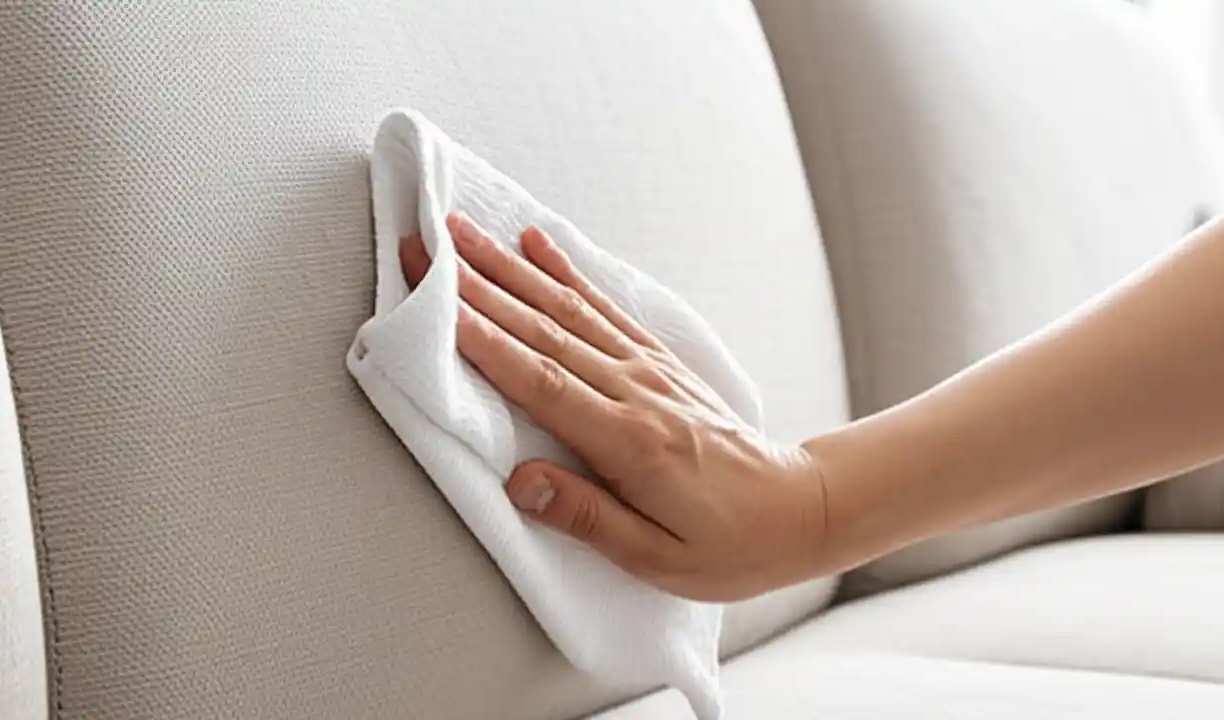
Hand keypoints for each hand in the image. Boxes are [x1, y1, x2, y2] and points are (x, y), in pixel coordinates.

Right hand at [398, 214, 830, 600]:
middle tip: (426, 246)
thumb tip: (518, 484)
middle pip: (543, 330)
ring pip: (568, 308)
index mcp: (629, 441)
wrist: (798, 508)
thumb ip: (588, 518)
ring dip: (509, 268)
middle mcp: (637, 391)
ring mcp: (649, 369)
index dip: (484, 341)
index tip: (436, 302)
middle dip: (477, 287)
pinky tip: (539, 244)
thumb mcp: (658, 557)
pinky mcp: (659, 362)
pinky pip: (606, 308)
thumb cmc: (728, 545)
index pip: (541, 382)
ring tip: (463, 232)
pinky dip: (569, 272)